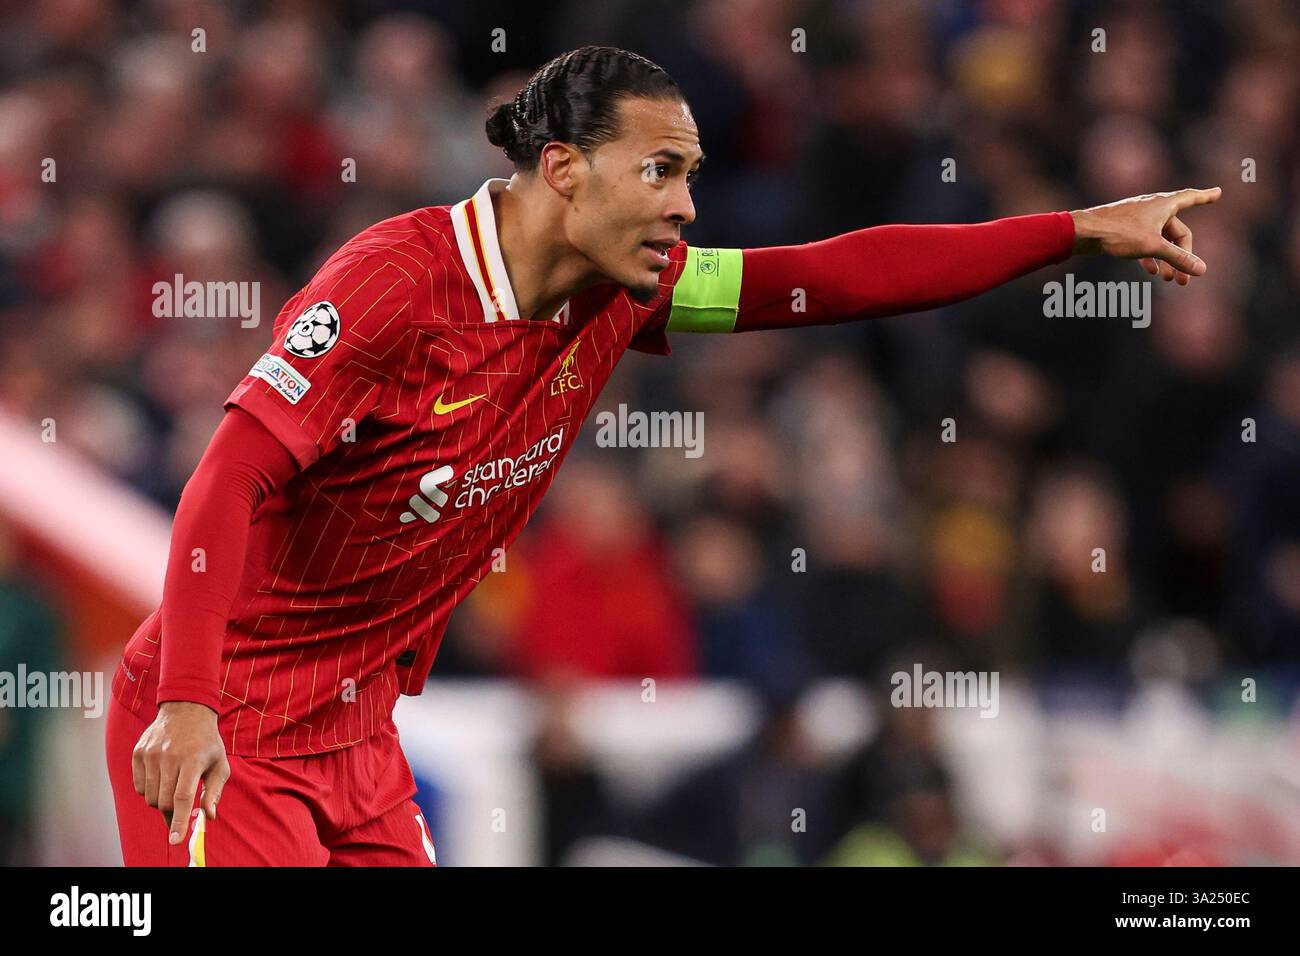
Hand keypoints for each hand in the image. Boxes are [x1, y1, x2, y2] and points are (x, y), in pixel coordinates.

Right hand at [132, 700, 228, 845]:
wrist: (186, 709)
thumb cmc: (206, 741)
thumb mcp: (219, 763)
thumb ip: (215, 791)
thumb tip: (208, 817)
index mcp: (193, 759)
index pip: (183, 798)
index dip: (180, 821)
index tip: (176, 840)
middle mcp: (169, 757)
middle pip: (164, 802)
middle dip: (173, 812)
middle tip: (181, 810)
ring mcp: (151, 754)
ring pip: (150, 797)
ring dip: (161, 800)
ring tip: (173, 784)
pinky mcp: (138, 753)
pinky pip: (138, 787)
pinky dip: (149, 789)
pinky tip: (162, 775)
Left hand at [1070, 187, 1221, 285]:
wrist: (1085, 232)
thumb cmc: (1119, 233)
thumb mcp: (1154, 247)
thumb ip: (1178, 258)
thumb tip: (1202, 270)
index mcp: (1164, 204)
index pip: (1191, 198)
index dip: (1206, 197)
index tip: (1218, 193)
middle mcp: (1153, 207)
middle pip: (1177, 232)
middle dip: (1182, 256)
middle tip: (1184, 281)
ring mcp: (1139, 218)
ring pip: (1161, 239)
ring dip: (1167, 259)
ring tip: (1170, 280)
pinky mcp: (1126, 229)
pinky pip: (1146, 242)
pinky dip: (1152, 256)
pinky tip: (1152, 272)